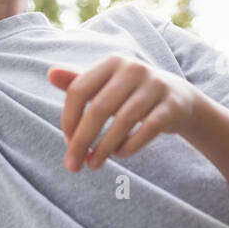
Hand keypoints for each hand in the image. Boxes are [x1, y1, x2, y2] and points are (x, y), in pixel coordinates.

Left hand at [47, 56, 198, 171]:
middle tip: (72, 165)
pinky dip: (129, 145)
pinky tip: (119, 154)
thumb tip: (50, 73)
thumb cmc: (130, 93)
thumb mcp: (105, 85)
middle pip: (99, 108)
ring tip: (93, 164)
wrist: (178, 97)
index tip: (67, 141)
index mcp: (112, 63)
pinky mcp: (172, 105)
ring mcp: (155, 86)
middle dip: (82, 140)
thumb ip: (78, 82)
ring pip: (123, 121)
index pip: (79, 90)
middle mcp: (134, 69)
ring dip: (104, 148)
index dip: (69, 119)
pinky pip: (147, 129)